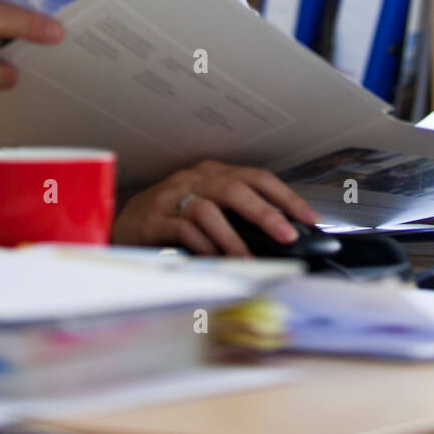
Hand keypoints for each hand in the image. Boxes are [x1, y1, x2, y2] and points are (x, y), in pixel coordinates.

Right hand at [111, 158, 320, 255]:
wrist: (124, 222)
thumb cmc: (174, 217)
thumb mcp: (210, 211)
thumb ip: (238, 218)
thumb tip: (280, 237)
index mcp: (215, 174)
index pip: (257, 178)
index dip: (286, 197)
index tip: (310, 219)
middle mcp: (196, 179)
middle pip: (234, 188)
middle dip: (264, 213)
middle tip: (286, 236)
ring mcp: (173, 196)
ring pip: (208, 209)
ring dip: (232, 237)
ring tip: (248, 259)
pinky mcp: (154, 218)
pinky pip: (182, 228)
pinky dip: (202, 245)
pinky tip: (214, 259)